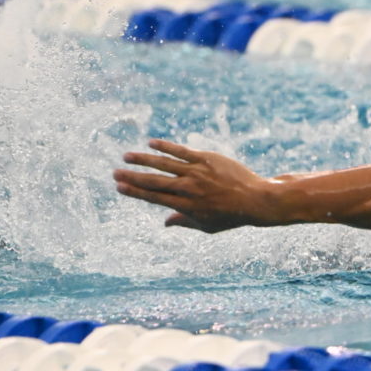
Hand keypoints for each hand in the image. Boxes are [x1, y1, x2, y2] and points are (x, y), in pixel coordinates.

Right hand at [113, 139, 274, 233]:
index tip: (120, 187)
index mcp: (185, 206)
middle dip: (132, 177)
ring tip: (127, 157)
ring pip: (163, 164)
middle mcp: (187, 189)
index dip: (135, 192)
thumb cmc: (231, 216)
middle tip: (115, 173)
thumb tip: (165, 223)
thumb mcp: (207, 226)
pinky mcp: (206, 159)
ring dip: (143, 159)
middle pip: (154, 181)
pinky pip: (181, 151)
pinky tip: (151, 143)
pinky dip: (165, 147)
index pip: (154, 197)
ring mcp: (196, 172)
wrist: (255, 200)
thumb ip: (184, 223)